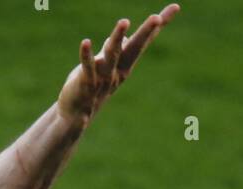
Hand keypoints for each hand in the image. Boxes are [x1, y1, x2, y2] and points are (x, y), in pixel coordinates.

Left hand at [56, 5, 178, 125]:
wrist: (75, 116)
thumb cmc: (89, 88)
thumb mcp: (105, 67)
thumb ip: (114, 52)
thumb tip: (124, 37)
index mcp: (125, 66)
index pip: (143, 42)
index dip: (157, 25)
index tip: (175, 7)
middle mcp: (117, 71)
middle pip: (133, 48)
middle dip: (145, 32)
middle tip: (156, 17)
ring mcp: (103, 78)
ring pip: (112, 55)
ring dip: (118, 39)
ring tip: (124, 21)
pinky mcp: (85, 83)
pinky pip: (87, 67)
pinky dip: (86, 55)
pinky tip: (86, 42)